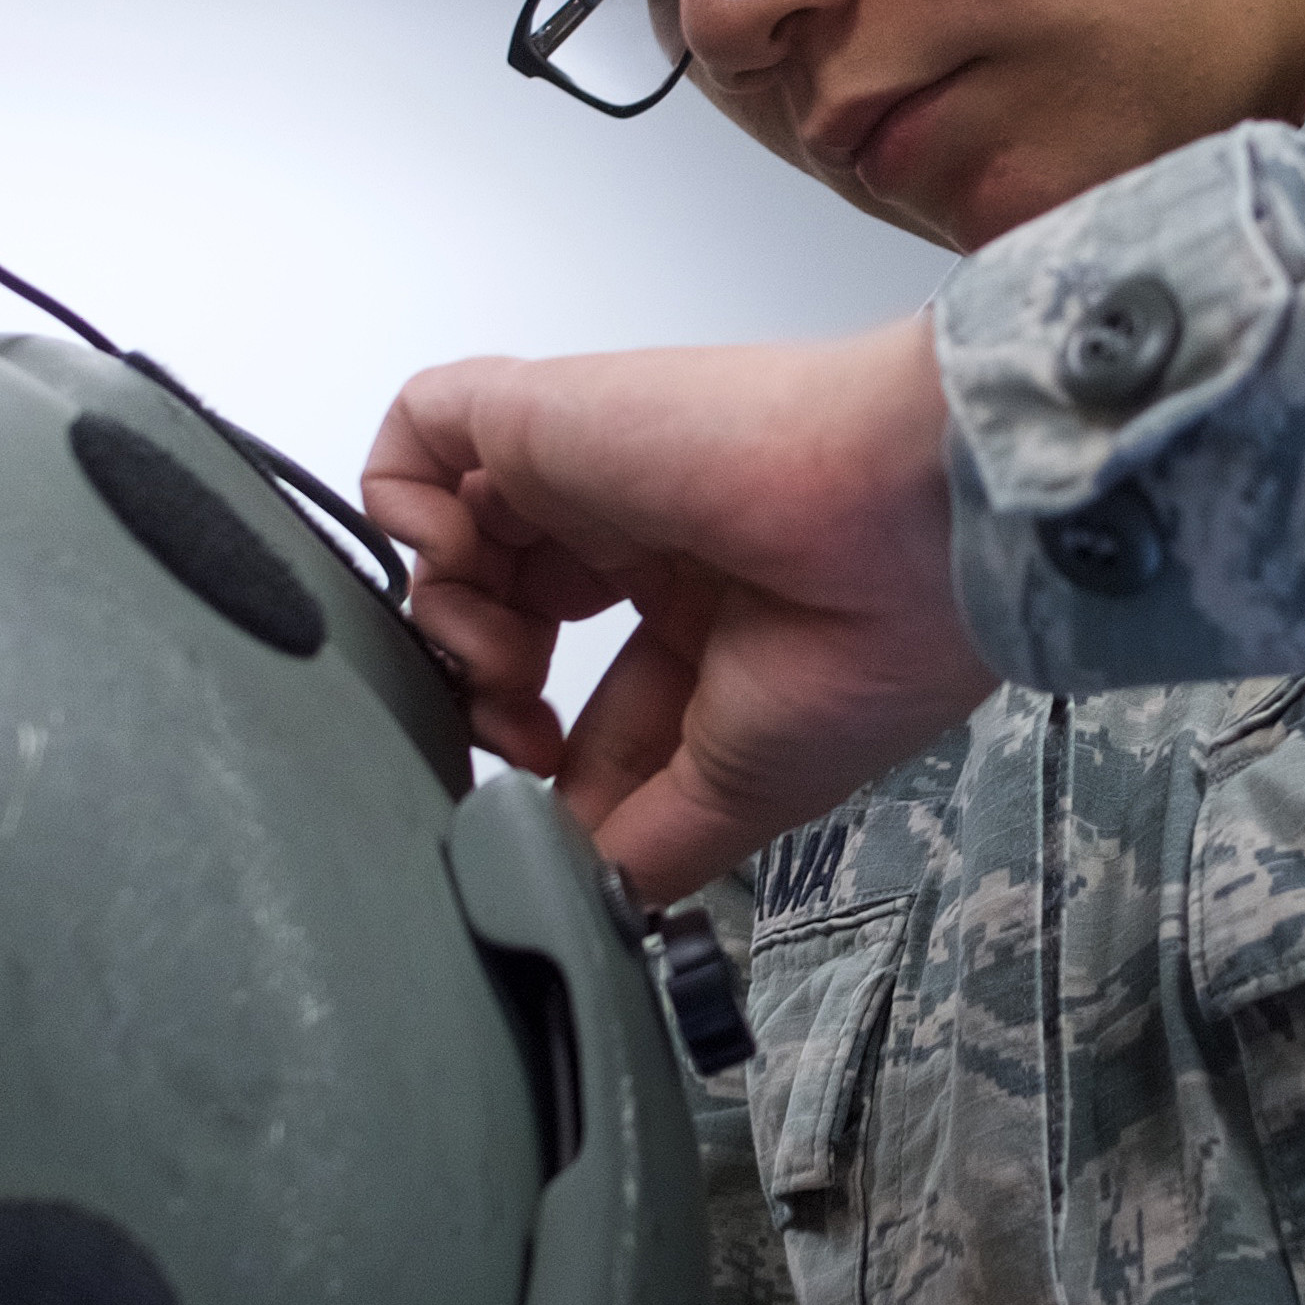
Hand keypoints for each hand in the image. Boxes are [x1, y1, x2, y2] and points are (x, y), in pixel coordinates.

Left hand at [363, 314, 991, 899]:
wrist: (904, 526)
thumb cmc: (868, 644)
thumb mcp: (743, 789)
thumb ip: (644, 844)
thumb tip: (567, 892)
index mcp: (713, 607)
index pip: (588, 695)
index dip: (547, 758)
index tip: (549, 800)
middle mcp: (647, 531)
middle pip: (510, 614)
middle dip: (486, 692)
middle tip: (514, 732)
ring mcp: (593, 467)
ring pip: (455, 534)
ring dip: (450, 620)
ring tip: (507, 662)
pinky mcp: (545, 412)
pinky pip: (419, 429)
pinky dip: (400, 501)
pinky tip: (456, 559)